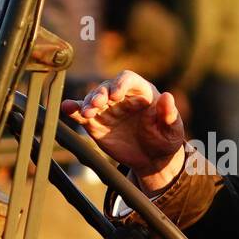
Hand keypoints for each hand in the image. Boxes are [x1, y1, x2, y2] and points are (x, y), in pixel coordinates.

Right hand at [60, 70, 185, 189]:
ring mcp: (107, 109)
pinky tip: (66, 108)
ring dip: (87, 103)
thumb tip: (168, 96)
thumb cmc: (165, 139)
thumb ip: (169, 114)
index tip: (116, 94)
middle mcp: (121, 97)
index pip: (128, 79)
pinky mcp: (95, 123)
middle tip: (98, 103)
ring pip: (93, 99)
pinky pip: (82, 114)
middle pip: (106, 87)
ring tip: (86, 113)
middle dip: (101, 93)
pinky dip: (73, 109)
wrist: (152, 159)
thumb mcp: (172, 129)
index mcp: (142, 92)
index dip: (120, 84)